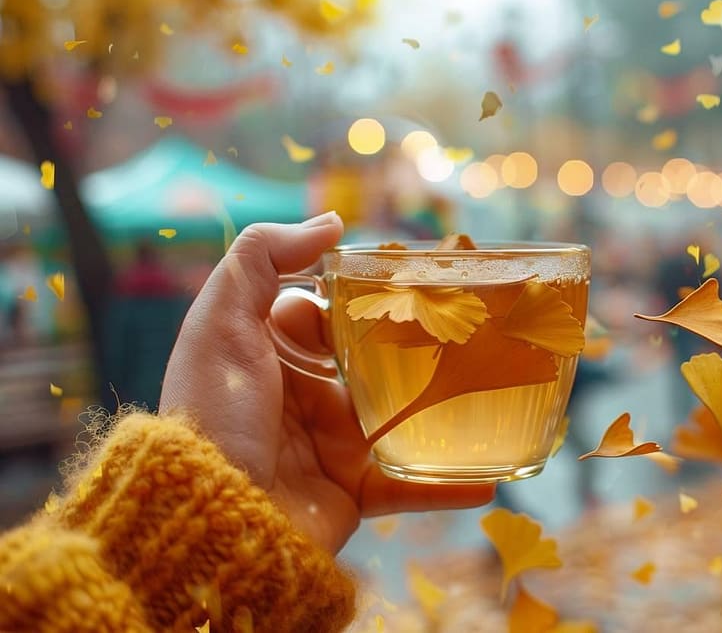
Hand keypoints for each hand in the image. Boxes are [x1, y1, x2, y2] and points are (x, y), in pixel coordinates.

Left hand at [159, 213, 494, 552]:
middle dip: (416, 349)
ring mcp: (334, 446)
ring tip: (491, 393)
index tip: (410, 280)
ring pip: (402, 421)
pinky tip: (489, 478)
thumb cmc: (214, 413)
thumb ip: (262, 258)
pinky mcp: (354, 492)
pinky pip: (410, 488)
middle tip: (472, 329)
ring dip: (443, 413)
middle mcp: (307, 398)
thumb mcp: (221, 323)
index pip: (326, 314)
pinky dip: (447, 486)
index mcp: (276, 356)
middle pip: (374, 364)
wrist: (210, 519)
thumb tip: (331, 222)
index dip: (360, 296)